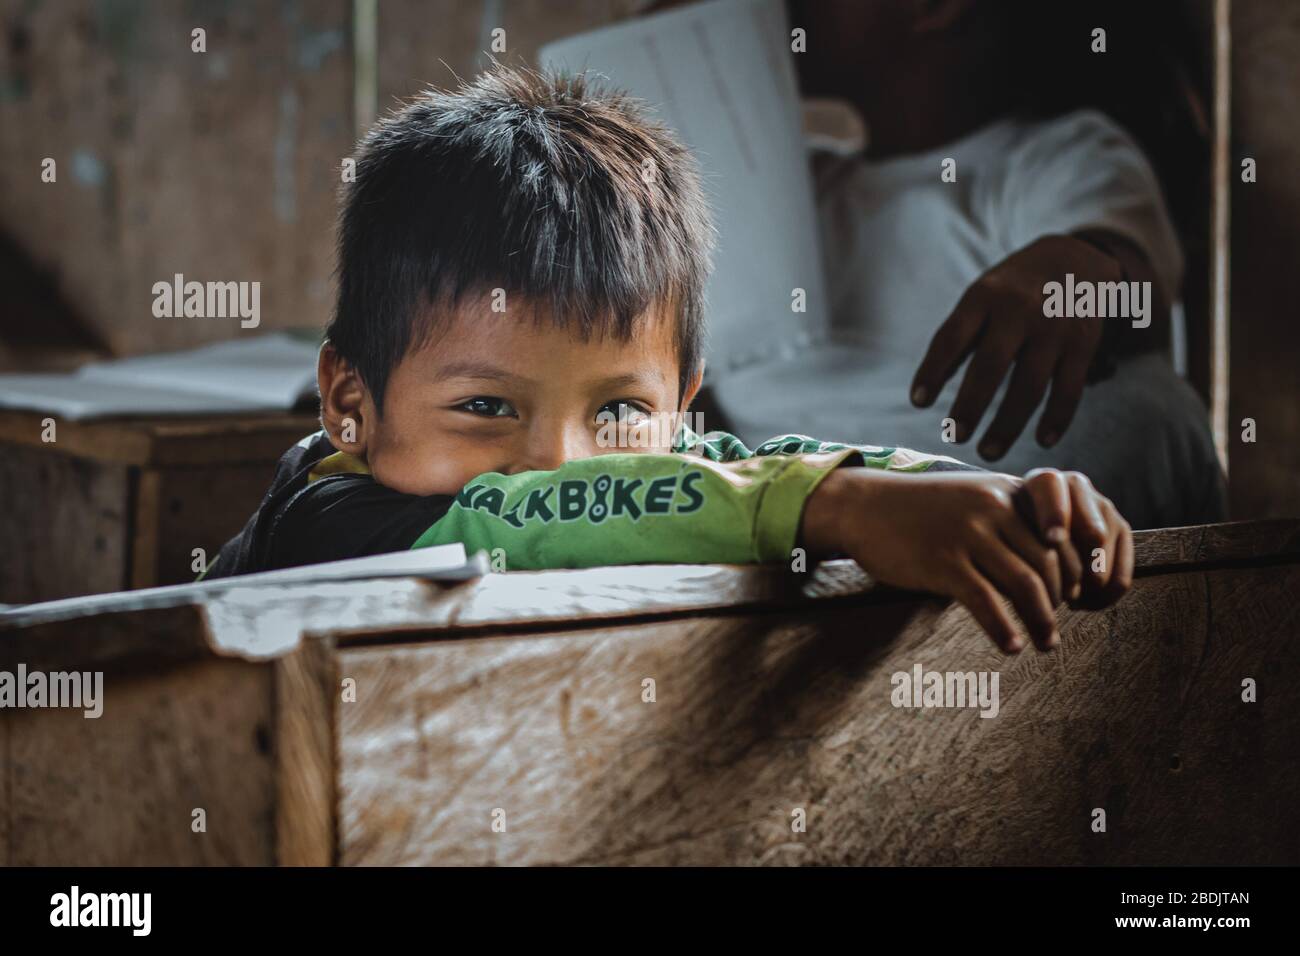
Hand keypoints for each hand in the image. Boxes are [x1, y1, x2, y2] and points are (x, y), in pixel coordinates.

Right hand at [801, 467, 1132, 652]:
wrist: (863, 506)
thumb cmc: (919, 509)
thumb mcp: (970, 497)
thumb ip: (1007, 518)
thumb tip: (1046, 559)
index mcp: (1006, 492)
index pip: (1062, 537)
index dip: (1076, 574)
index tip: (1074, 599)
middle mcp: (993, 509)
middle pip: (1049, 564)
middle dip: (1061, 602)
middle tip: (1057, 626)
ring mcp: (968, 535)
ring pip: (1025, 586)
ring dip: (1042, 622)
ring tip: (1045, 644)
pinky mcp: (943, 562)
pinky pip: (986, 603)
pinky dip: (1004, 630)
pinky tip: (1011, 648)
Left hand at [909, 234, 1120, 459]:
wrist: (1075, 258)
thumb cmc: (1012, 290)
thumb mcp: (982, 297)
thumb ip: (958, 340)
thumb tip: (925, 393)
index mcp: (984, 297)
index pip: (951, 338)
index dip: (933, 371)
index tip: (918, 402)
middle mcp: (1018, 310)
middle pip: (990, 365)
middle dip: (970, 405)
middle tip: (954, 437)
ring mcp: (1054, 327)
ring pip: (1030, 385)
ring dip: (1008, 424)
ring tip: (987, 451)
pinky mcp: (1084, 343)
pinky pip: (1070, 388)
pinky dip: (1057, 418)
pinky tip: (1042, 442)